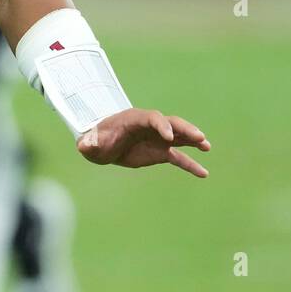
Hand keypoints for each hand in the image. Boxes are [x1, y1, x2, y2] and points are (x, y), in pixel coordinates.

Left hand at [77, 109, 210, 177]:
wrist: (103, 144)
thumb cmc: (96, 140)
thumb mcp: (91, 142)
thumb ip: (90, 142)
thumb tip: (84, 145)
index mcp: (134, 119)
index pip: (152, 118)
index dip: (161, 125)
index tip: (169, 137)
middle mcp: (150, 126)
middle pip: (172, 123)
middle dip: (185, 129)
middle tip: (200, 137)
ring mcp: (158, 138)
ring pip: (179, 137)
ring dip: (194, 140)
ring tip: (206, 146)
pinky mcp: (160, 152)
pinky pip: (179, 157)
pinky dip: (191, 164)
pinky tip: (203, 173)